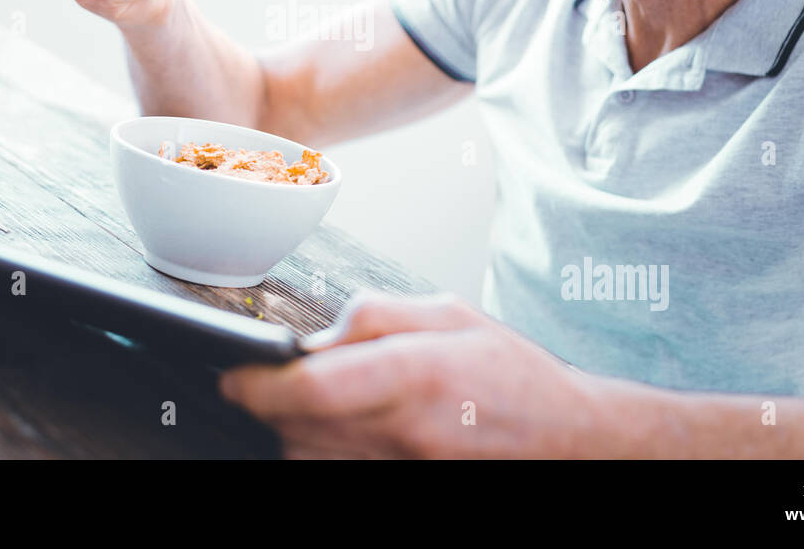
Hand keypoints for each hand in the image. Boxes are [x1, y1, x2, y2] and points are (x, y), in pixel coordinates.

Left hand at [218, 291, 603, 457]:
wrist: (569, 439)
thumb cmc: (511, 373)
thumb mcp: (448, 313)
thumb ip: (374, 316)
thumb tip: (315, 337)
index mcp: (418, 374)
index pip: (311, 388)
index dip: (257, 384)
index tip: (234, 374)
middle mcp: (407, 431)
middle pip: (298, 428)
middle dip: (269, 403)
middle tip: (265, 380)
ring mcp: (404, 470)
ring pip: (309, 458)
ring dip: (293, 431)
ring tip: (312, 403)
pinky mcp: (402, 489)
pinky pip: (336, 474)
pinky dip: (321, 453)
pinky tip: (338, 431)